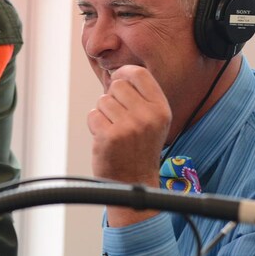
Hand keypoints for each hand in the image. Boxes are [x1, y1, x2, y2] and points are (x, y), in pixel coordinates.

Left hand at [87, 65, 171, 225]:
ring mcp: (129, 127)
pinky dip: (94, 126)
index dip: (124, 73)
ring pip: (102, 100)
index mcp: (161, 108)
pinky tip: (106, 139)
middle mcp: (147, 116)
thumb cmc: (139, 147)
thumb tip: (117, 74)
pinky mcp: (110, 137)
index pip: (139, 73)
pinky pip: (93, 115)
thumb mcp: (153, 120)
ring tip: (115, 131)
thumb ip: (141, 97)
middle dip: (112, 98)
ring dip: (103, 114)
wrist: (135, 181)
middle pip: (117, 85)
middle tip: (119, 118)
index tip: (119, 81)